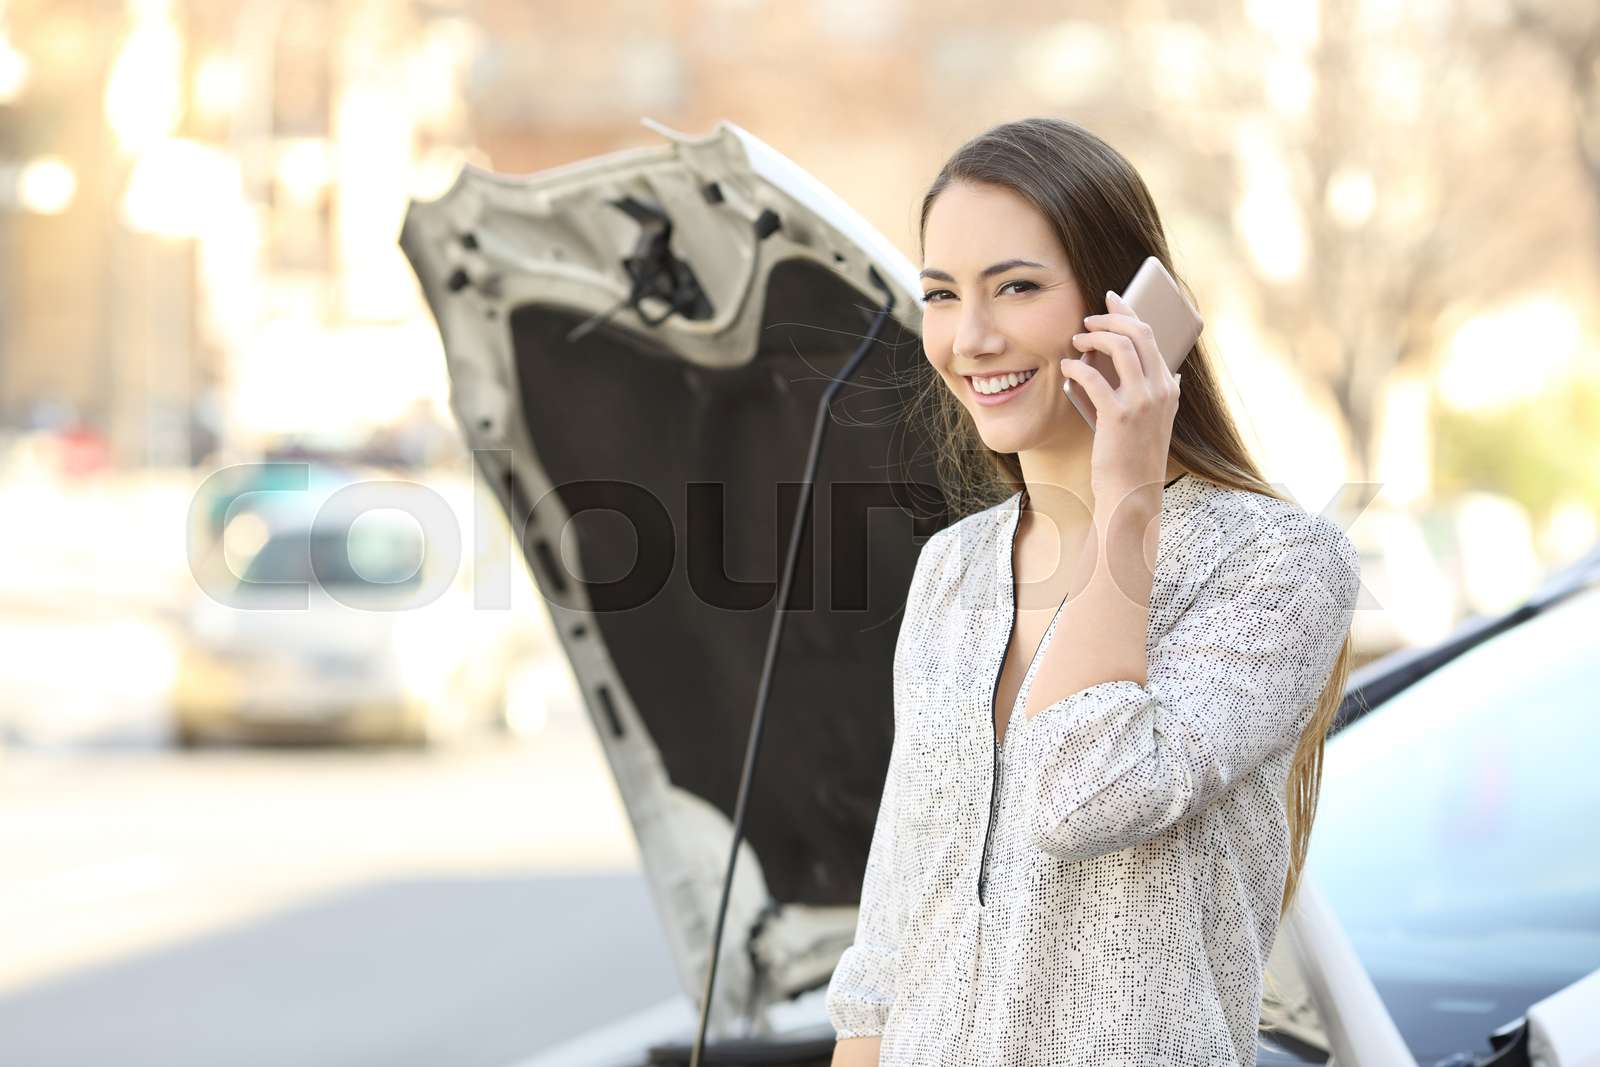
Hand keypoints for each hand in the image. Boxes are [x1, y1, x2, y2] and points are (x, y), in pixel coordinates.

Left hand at [1058, 290, 1181, 513]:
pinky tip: (1066, 367)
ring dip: (1095, 337)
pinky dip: (1077, 367)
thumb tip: (1173, 374)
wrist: (1133, 494)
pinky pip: (1095, 378)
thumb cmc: (1136, 457)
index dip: (1129, 313)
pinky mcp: (1119, 416)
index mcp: (1169, 388)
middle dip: (1111, 318)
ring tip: (1077, 339)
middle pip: (1139, 334)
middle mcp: (1161, 390)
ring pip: (1121, 348)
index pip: (1152, 337)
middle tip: (1087, 318)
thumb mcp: (1158, 422)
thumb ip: (1165, 396)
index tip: (1111, 299)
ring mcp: (1142, 403)